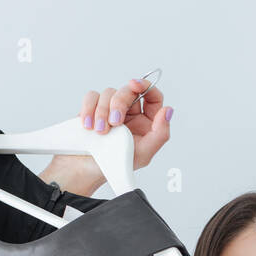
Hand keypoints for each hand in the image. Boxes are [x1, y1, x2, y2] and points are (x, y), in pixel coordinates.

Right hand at [42, 79, 173, 194]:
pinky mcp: (92, 109)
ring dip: (102, 111)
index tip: (134, 84)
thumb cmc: (117, 165)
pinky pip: (92, 97)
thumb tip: (168, 111)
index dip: (146, 86)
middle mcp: (130, 113)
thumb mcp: (144, 154)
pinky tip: (87, 125)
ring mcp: (111, 110)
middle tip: (114, 122)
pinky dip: (89, 108)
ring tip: (99, 132)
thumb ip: (161, 133)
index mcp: (146, 122)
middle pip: (129, 91)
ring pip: (109, 92)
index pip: (152, 97)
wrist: (87, 170)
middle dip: (120, 103)